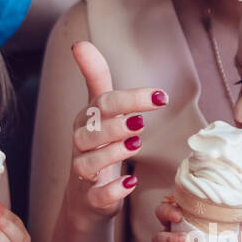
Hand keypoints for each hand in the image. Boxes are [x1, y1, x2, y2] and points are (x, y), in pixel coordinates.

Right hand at [66, 40, 167, 219]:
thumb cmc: (97, 148)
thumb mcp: (99, 113)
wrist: (85, 197)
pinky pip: (96, 195)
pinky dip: (112, 190)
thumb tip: (81, 43)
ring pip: (89, 162)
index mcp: (86, 120)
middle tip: (141, 122)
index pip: (103, 103)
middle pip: (92, 131)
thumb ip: (96, 78)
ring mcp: (83, 173)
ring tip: (135, 146)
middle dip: (115, 125)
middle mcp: (80, 144)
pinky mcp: (90, 198)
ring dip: (112, 152)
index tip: (161, 96)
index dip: (129, 99)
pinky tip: (130, 184)